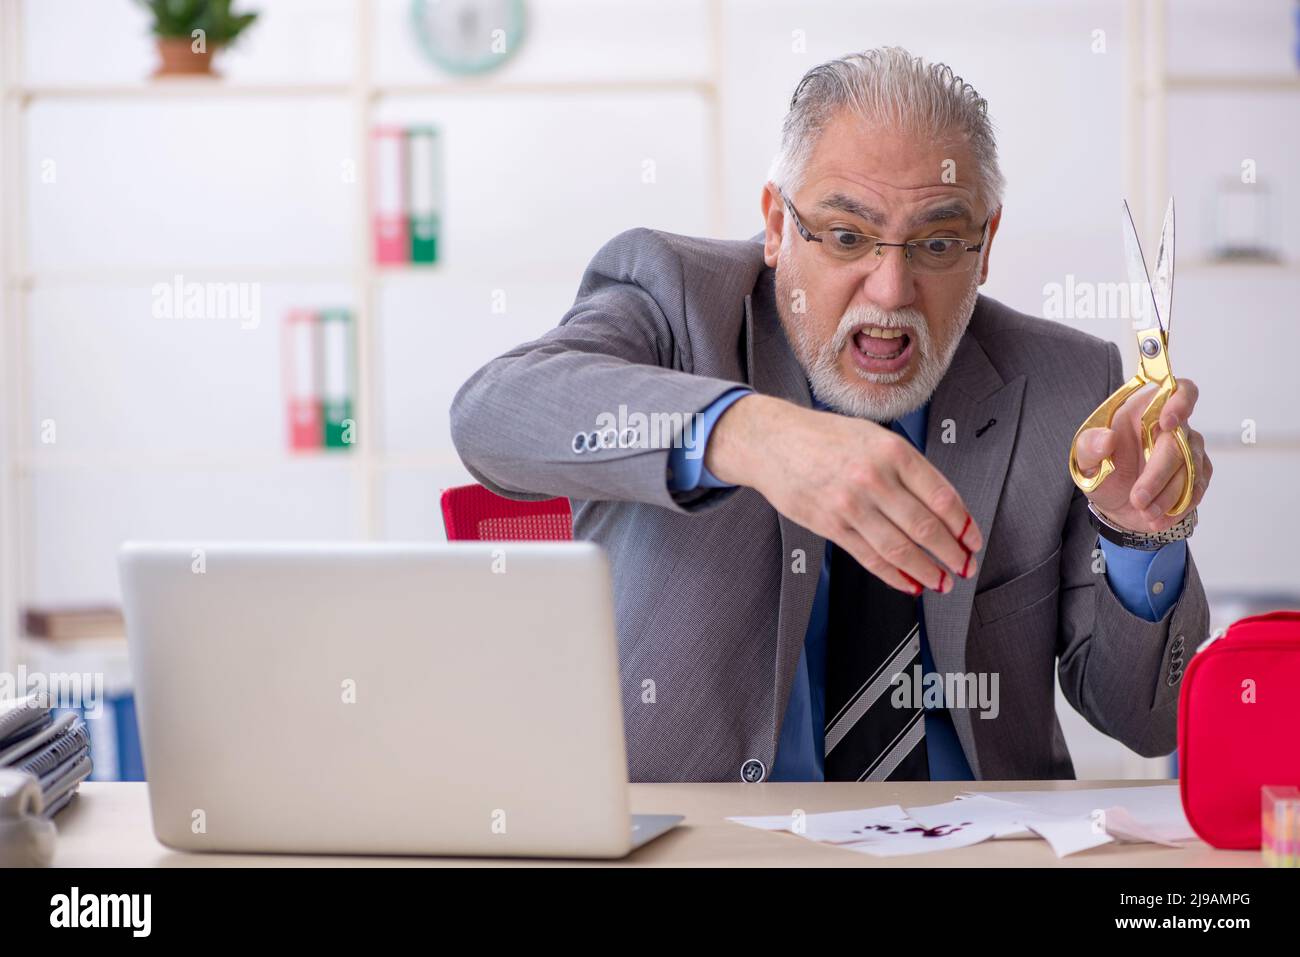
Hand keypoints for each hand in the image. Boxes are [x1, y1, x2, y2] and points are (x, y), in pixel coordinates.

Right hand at [704, 394, 982, 594]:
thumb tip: (942, 507)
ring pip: (900, 548)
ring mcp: (851, 504)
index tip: (973, 540)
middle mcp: (874, 478)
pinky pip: (869, 557)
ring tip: (941, 581)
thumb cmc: (824, 437)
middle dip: (952, 554)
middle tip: (965, 567)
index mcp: (892, 451)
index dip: (964, 525)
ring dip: (927, 570)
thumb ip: (907, 468)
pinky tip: (908, 583)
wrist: (772, 441)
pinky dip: (893, 575)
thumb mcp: (873, 437)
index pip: (942, 496)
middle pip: (925, 527)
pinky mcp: (830, 525)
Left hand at [1072, 377, 1211, 532]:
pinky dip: (1179, 506)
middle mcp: (1173, 426)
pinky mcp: (1198, 474)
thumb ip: (1089, 446)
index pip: (1178, 390)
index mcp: (1145, 410)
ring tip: (1145, 513)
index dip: (1180, 401)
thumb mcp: (1084, 459)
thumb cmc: (1101, 469)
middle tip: (1138, 499)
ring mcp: (1190, 450)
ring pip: (1191, 470)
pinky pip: (1197, 488)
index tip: (1167, 421)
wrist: (1114, 504)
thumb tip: (1106, 438)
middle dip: (1158, 475)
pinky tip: (1159, 517)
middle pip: (1179, 443)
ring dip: (1167, 496)